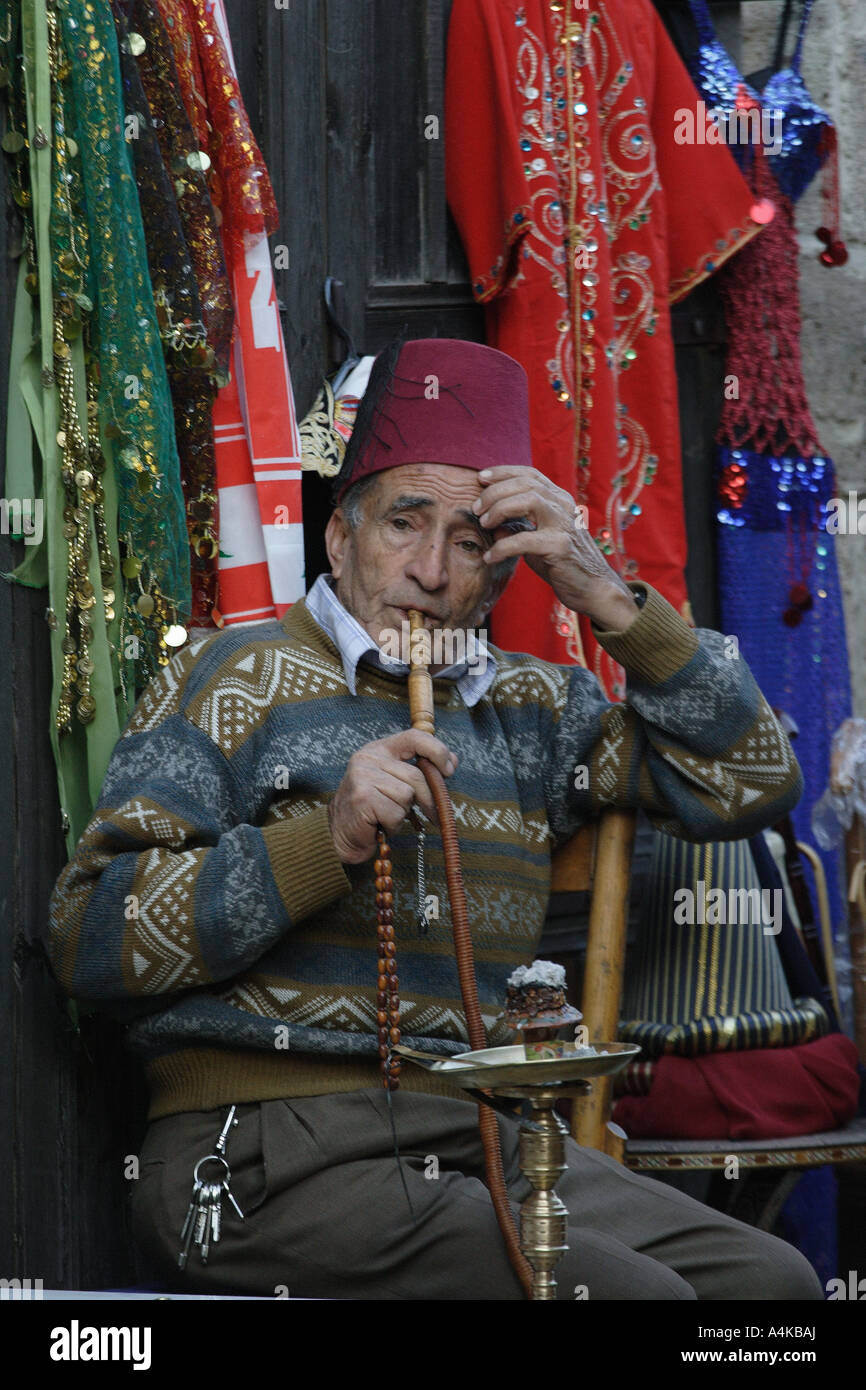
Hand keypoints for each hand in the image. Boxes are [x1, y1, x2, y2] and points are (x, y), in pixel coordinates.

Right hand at [327, 730, 457, 863]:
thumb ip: (421, 770)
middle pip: (416, 775)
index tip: (450, 769)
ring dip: (404, 813)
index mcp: (379, 749)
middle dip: (429, 799)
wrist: (342, 834)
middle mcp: (368, 757)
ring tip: (388, 816)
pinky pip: (396, 813)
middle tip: (432, 815)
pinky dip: (394, 824)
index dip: (437, 750)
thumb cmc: (374, 808)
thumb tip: (453, 761)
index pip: (414, 737)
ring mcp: (363, 776)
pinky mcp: (362, 798)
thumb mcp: (398, 782)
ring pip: (407, 796)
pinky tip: (380, 824)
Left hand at [474, 465, 639, 629]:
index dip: (503, 472)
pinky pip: (524, 540)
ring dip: (500, 509)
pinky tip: (489, 557)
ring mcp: (564, 524)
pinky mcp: (560, 546)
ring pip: (529, 499)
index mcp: (558, 500)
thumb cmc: (562, 562)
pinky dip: (502, 547)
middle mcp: (563, 506)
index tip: (480, 477)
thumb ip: (517, 527)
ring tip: (484, 524)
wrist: (592, 587)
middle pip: (526, 483)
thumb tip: (490, 523)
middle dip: (495, 492)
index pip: (530, 474)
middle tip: (477, 508)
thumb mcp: (536, 539)